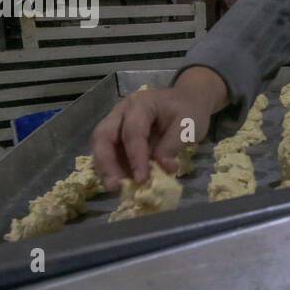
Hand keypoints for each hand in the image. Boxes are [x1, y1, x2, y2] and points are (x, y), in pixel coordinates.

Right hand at [90, 68, 226, 191]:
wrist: (187, 101)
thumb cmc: (188, 112)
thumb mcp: (188, 126)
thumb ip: (173, 146)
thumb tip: (164, 169)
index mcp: (141, 105)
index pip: (132, 132)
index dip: (135, 157)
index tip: (141, 179)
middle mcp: (121, 112)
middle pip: (103, 136)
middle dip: (107, 163)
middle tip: (115, 186)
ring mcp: (117, 123)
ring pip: (100, 145)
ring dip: (106, 168)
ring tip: (117, 188)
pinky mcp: (118, 135)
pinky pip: (109, 152)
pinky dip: (113, 167)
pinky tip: (122, 183)